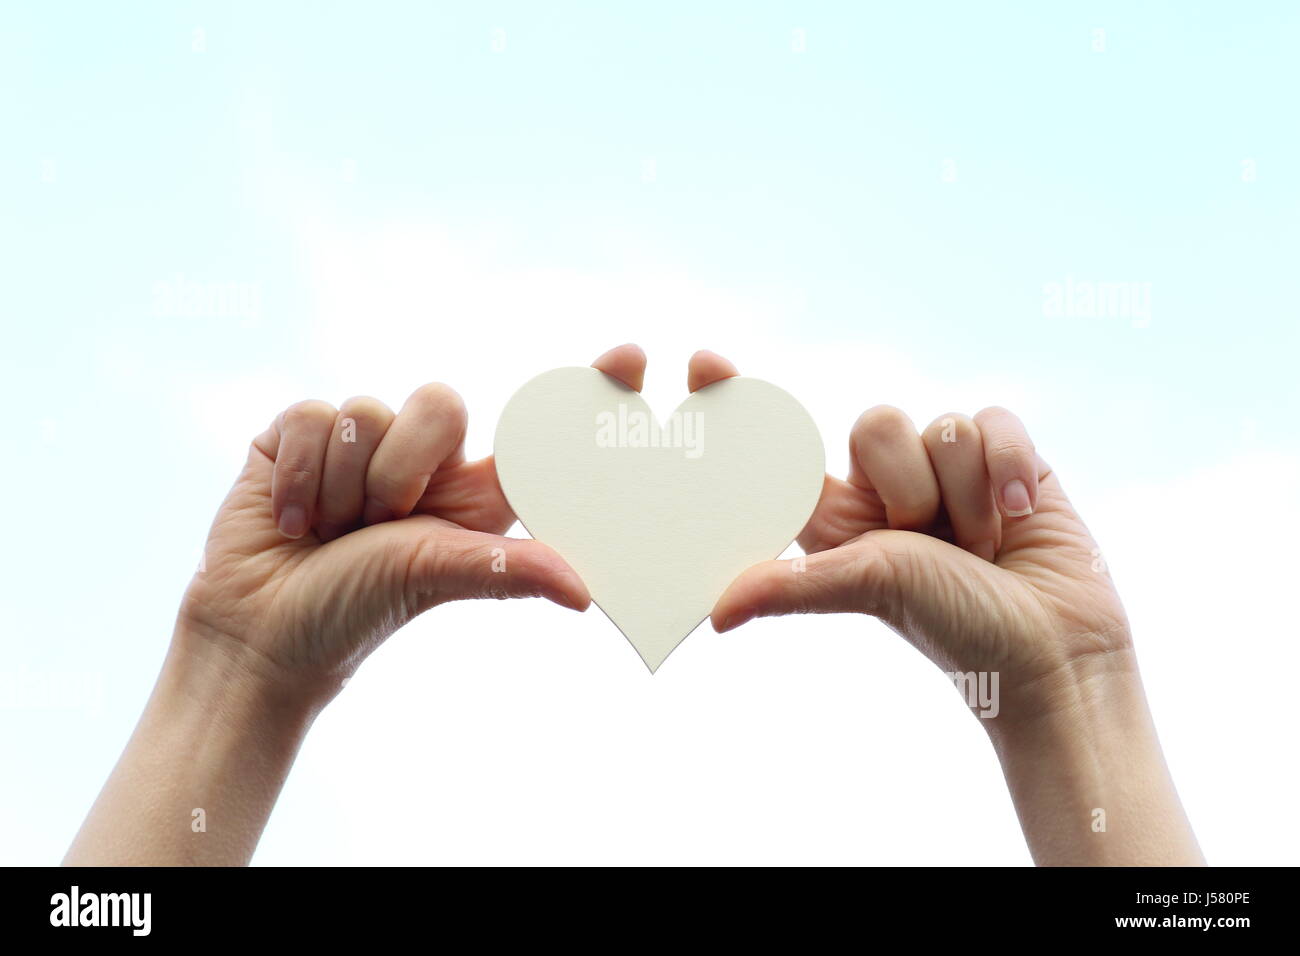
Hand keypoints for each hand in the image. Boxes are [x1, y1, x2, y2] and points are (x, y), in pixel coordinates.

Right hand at [178, 344, 647, 705]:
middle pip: (441, 401)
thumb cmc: (361, 610)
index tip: (630, 355)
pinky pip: (312, 415)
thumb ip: (507, 570)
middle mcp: (424, 456)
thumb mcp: (439, 577)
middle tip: (383, 523)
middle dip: (403, 471)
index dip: (581, 386)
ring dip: (343, 488)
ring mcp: (363, 440)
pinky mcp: (301, 434)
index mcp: (474, 488)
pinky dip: (301, 476)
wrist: (264, 631)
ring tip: (332, 532)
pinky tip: (294, 519)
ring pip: (367, 410)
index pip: (534, 425)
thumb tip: (585, 594)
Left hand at [711, 393, 1128, 708]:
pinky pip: (995, 420)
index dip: (745, 402)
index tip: (703, 362)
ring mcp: (947, 470)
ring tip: (982, 548)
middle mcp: (887, 487)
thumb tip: (716, 615)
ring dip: (967, 496)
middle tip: (930, 542)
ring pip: (943, 425)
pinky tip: (1020, 516)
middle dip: (912, 489)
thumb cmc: (954, 627)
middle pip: (877, 422)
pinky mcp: (1005, 461)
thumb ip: (793, 585)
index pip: (781, 447)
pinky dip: (1010, 470)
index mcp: (838, 517)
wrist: (1053, 651)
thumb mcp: (864, 588)